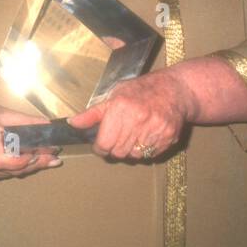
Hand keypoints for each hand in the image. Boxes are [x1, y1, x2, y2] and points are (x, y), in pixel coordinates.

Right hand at [0, 94, 60, 180]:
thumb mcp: (8, 114)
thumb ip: (28, 122)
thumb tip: (49, 128)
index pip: (0, 160)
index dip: (20, 162)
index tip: (36, 154)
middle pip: (9, 169)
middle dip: (33, 164)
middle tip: (52, 158)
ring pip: (9, 174)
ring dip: (30, 168)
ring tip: (48, 160)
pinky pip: (5, 174)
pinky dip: (20, 169)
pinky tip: (34, 163)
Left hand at [67, 67, 193, 160]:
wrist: (173, 90)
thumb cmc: (141, 91)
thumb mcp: (114, 95)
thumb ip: (93, 113)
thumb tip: (73, 123)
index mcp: (121, 108)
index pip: (104, 144)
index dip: (100, 146)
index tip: (102, 143)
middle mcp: (137, 120)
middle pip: (118, 152)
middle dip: (115, 148)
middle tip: (119, 136)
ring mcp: (154, 131)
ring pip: (133, 156)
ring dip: (131, 150)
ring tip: (135, 134)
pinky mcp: (167, 139)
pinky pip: (149, 155)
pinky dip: (146, 150)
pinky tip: (147, 135)